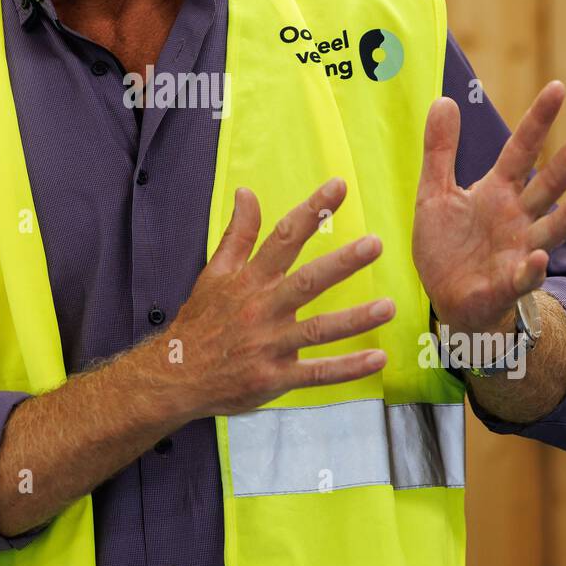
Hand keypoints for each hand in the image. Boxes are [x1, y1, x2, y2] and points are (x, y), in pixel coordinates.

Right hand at [166, 179, 394, 417]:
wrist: (176, 375)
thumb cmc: (199, 322)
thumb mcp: (214, 273)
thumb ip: (238, 234)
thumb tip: (246, 192)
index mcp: (249, 280)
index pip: (283, 237)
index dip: (312, 211)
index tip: (338, 187)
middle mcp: (263, 309)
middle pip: (307, 282)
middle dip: (341, 263)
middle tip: (374, 244)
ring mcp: (270, 345)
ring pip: (318, 330)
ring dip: (355, 319)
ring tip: (389, 306)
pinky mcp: (275, 377)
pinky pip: (316, 373)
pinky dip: (347, 368)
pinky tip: (377, 358)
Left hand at [413, 79, 565, 337]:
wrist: (447, 298)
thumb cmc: (448, 245)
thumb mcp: (435, 193)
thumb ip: (440, 151)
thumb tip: (444, 100)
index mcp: (497, 191)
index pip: (521, 149)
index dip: (538, 120)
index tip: (557, 87)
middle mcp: (516, 216)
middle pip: (550, 182)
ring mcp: (518, 249)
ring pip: (554, 226)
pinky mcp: (507, 283)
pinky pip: (524, 276)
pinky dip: (532, 268)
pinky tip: (538, 258)